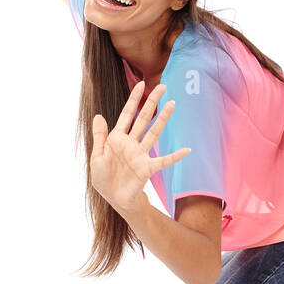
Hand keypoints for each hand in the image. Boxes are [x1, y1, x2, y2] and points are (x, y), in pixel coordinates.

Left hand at [90, 82, 190, 216]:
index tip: (141, 84)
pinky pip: (163, 160)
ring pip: (153, 133)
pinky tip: (186, 150)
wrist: (114, 199)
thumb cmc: (104, 179)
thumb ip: (99, 137)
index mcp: (117, 139)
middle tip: (162, 87)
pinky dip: (175, 156)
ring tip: (172, 104)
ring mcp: (141, 154)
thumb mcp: (96, 157)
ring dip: (163, 119)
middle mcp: (131, 143)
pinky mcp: (147, 168)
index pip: (127, 114)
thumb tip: (98, 116)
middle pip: (143, 118)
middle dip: (152, 102)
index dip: (134, 99)